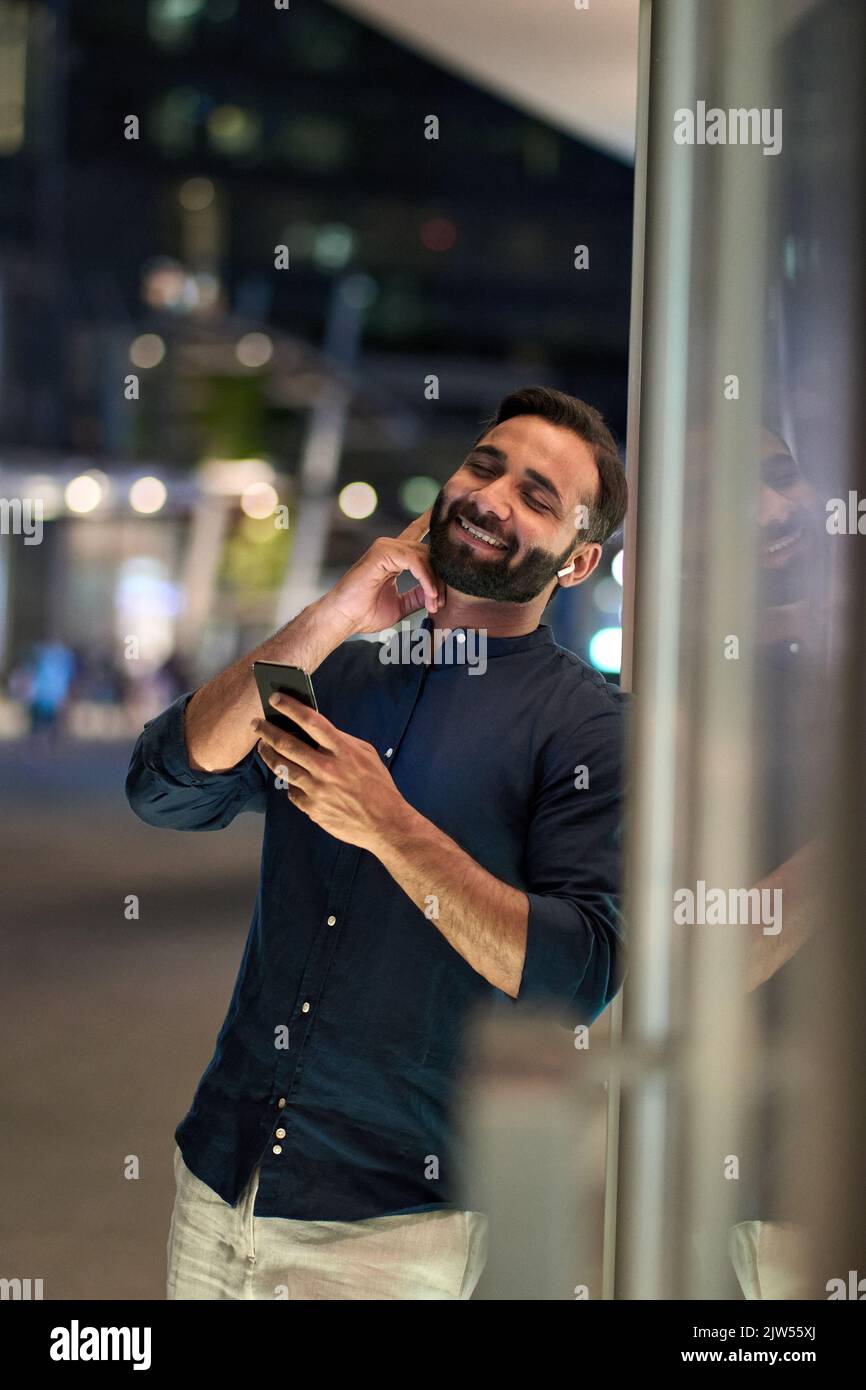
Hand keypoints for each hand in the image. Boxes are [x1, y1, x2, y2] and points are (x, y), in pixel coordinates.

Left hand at [254, 694, 407, 850]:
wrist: (384, 823)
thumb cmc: (378, 786)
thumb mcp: (366, 755)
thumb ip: (341, 741)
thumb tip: (316, 731)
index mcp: (342, 750)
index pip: (311, 721)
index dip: (290, 707)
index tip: (275, 698)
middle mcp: (326, 768)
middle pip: (287, 744)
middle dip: (267, 730)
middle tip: (256, 723)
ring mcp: (316, 789)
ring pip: (281, 766)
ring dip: (267, 753)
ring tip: (263, 746)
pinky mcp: (310, 807)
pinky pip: (291, 790)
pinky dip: (290, 782)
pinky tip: (290, 777)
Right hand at [320, 507, 445, 634]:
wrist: (344, 619)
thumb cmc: (365, 613)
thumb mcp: (401, 605)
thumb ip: (418, 595)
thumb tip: (437, 592)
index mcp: (393, 557)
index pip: (416, 536)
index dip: (430, 524)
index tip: (447, 518)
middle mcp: (390, 548)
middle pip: (429, 553)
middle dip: (440, 579)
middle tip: (440, 604)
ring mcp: (385, 548)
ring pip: (424, 556)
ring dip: (434, 582)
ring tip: (434, 602)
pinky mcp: (382, 553)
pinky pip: (415, 561)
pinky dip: (426, 578)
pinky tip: (429, 593)